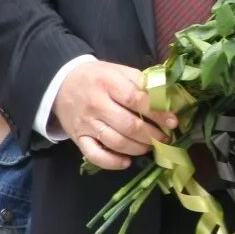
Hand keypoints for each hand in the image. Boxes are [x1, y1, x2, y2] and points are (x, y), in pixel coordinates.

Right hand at [55, 61, 177, 170]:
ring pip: (115, 142)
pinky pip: (94, 155)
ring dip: (138, 148)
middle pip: (128, 125)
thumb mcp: (118, 70)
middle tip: (165, 138)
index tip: (173, 121)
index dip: (157, 113)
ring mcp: (86, 124)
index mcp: (108, 83)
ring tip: (151, 146)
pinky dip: (112, 162)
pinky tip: (127, 162)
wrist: (61, 83)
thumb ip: (141, 82)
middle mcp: (96, 104)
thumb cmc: (97, 77)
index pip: (136, 100)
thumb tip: (167, 96)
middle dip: (152, 134)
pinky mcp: (78, 138)